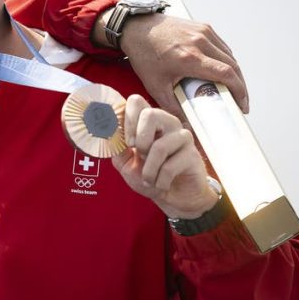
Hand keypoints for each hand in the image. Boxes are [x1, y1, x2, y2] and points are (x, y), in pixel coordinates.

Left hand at [111, 95, 217, 218]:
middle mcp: (167, 123)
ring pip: (159, 146)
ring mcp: (182, 137)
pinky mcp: (192, 155)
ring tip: (149, 178)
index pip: (136, 101)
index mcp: (148, 121)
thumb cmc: (148, 176)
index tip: (127, 142)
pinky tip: (161, 185)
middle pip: (150, 113)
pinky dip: (159, 181)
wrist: (172, 197)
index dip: (126, 118)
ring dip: (148, 170)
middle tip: (140, 156)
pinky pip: (170, 167)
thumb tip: (106, 131)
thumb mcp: (124, 162)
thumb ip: (116, 146)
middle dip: (140, 141)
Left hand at [120, 13, 247, 119]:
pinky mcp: (203, 27)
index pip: (226, 74)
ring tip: (232, 90)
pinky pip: (222, 46)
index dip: (239, 91)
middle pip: (233, 66)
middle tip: (239, 102)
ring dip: (235, 74)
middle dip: (240, 87)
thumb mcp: (155, 85)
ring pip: (230, 56)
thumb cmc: (144, 55)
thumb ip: (172, 107)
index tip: (241, 105)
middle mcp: (200, 42)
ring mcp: (204, 32)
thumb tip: (186, 125)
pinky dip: (227, 60)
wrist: (136, 27)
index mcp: (190, 58)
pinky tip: (223, 72)